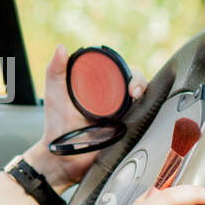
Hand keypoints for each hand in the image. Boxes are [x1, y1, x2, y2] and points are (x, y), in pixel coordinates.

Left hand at [30, 44, 147, 189]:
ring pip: (142, 99)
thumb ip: (55, 71)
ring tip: (137, 96)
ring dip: (146, 94)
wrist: (63, 157)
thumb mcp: (55, 94)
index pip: (120, 70)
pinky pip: (143, 121)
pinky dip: (148, 114)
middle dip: (139, 80)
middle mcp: (114, 98)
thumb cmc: (57, 124)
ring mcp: (122, 115)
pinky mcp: (127, 132)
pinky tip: (145, 112)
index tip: (120, 74)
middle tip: (133, 89)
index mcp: (101, 86)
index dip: (125, 68)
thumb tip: (60, 47)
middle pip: (134, 83)